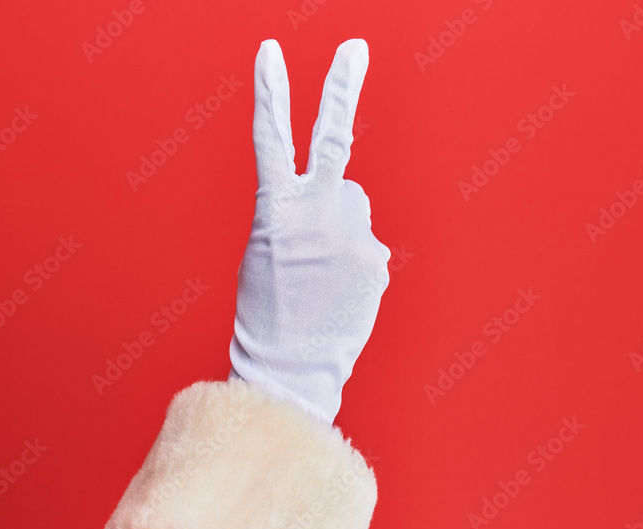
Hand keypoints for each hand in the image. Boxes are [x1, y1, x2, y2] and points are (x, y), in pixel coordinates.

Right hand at [229, 38, 390, 423]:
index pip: (271, 137)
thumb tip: (348, 203)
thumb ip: (299, 214)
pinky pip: (368, 247)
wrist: (290, 366)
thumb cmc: (267, 311)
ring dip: (342, 228)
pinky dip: (356, 264)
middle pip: (333, 139)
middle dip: (342, 86)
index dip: (270, 92)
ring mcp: (353, 234)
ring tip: (320, 274)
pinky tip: (337, 293)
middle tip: (355, 47)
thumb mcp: (265, 251)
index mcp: (275, 209)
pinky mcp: (377, 259)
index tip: (269, 51)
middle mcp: (317, 212)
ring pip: (354, 208)